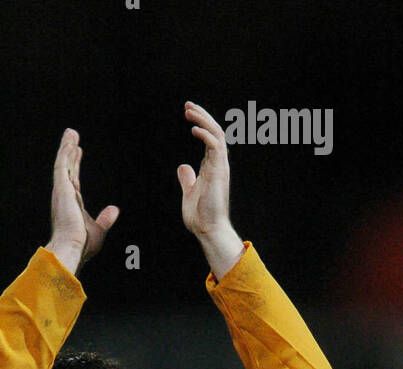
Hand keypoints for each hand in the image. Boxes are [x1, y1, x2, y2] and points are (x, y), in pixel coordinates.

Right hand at [46, 129, 118, 275]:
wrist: (72, 250)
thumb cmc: (82, 246)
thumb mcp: (99, 230)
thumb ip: (105, 219)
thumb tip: (115, 209)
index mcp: (72, 206)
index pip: (74, 181)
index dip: (76, 165)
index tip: (78, 152)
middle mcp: (64, 197)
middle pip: (68, 169)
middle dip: (70, 152)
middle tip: (72, 137)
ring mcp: (62, 192)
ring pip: (64, 164)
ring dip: (67, 147)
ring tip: (71, 132)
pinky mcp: (61, 189)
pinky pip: (62, 166)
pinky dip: (65, 152)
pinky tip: (70, 141)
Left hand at [176, 102, 243, 279]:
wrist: (208, 229)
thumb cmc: (201, 215)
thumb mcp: (189, 191)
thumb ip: (188, 178)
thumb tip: (182, 166)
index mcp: (212, 166)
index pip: (209, 137)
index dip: (200, 122)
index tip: (188, 112)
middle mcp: (218, 163)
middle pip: (214, 131)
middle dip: (202, 115)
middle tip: (187, 105)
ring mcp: (220, 166)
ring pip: (217, 134)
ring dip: (204, 120)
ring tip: (189, 111)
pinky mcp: (219, 172)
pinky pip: (215, 147)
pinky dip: (206, 135)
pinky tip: (194, 128)